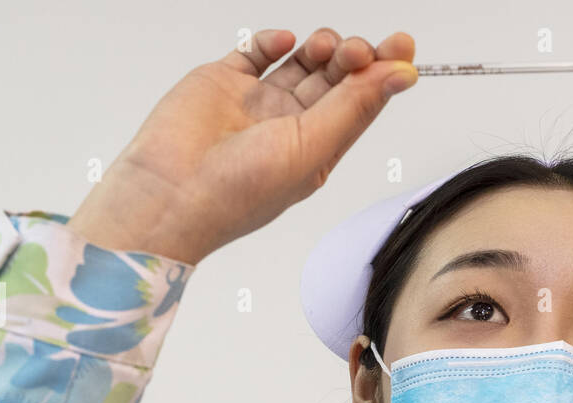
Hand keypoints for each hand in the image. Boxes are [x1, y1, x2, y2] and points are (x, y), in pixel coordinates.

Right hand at [67, 27, 417, 264]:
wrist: (170, 192)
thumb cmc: (236, 192)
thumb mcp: (312, 148)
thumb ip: (355, 106)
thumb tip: (400, 75)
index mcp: (315, 150)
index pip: (360, 104)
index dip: (383, 74)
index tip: (402, 47)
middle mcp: (288, 126)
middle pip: (336, 78)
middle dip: (354, 56)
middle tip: (358, 49)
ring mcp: (255, 103)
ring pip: (300, 61)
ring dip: (320, 46)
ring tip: (324, 46)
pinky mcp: (222, 83)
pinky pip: (255, 52)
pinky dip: (273, 41)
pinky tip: (283, 43)